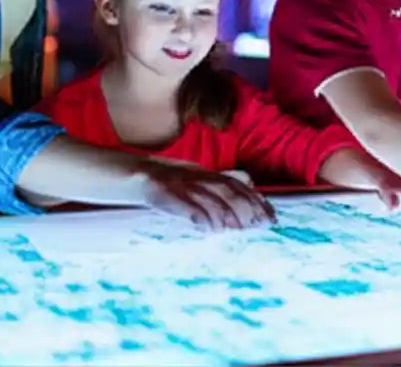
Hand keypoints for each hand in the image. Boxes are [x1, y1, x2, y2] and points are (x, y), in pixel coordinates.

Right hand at [138, 161, 275, 230]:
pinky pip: (180, 202)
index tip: (271, 217)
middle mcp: (195, 175)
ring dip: (226, 212)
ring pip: (207, 195)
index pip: (237, 184)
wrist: (128, 171)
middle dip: (246, 207)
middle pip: (227, 188)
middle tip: (259, 225)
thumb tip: (249, 185)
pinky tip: (207, 227)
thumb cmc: (166, 182)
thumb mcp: (196, 179)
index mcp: (205, 173)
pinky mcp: (159, 191)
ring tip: (238, 228)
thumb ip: (220, 183)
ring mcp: (178, 182)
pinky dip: (196, 214)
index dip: (256, 199)